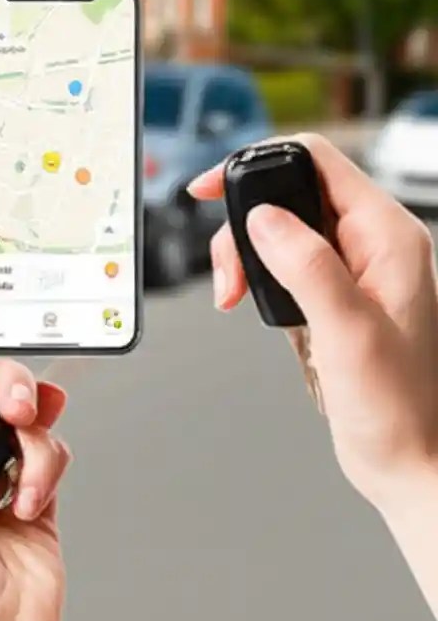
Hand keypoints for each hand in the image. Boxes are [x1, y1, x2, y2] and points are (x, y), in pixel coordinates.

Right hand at [188, 132, 437, 506]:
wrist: (408, 459)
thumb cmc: (400, 408)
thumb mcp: (350, 332)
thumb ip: (308, 267)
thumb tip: (265, 218)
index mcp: (388, 236)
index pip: (317, 161)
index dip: (257, 163)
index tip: (212, 188)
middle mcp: (372, 243)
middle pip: (288, 191)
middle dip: (243, 223)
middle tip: (227, 271)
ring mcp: (352, 267)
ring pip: (278, 227)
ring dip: (244, 253)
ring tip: (234, 294)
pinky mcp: (332, 293)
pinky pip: (281, 261)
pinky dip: (254, 275)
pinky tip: (248, 302)